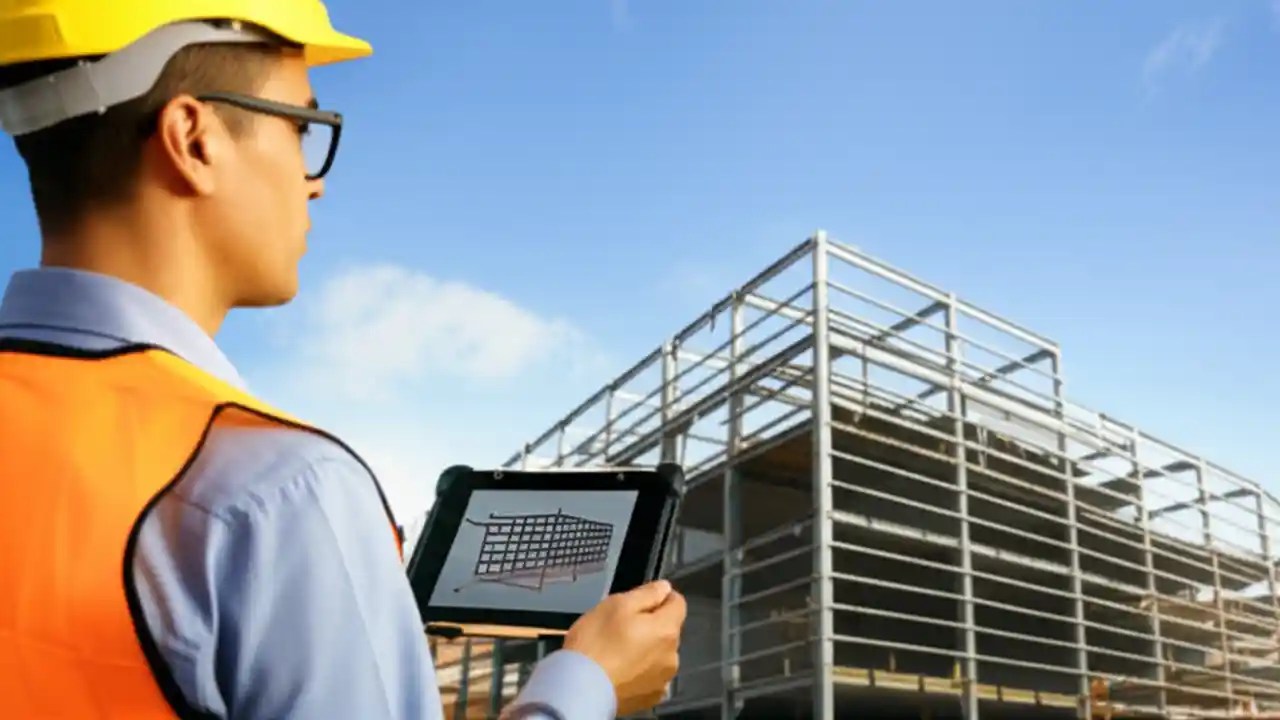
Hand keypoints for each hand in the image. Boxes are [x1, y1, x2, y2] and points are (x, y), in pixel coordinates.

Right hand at [563, 579, 686, 715]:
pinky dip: (638, 673)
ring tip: (616, 653)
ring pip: (658, 655)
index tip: (638, 602)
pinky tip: (618, 672)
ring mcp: (662, 680)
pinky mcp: (650, 699)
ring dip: (645, 650)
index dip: (659, 597)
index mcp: (667, 630)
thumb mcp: (617, 604)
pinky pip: (649, 677)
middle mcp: (672, 656)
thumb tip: (665, 588)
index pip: (677, 603)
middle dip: (649, 626)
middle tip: (618, 628)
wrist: (580, 690)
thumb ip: (647, 594)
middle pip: (667, 630)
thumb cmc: (596, 643)